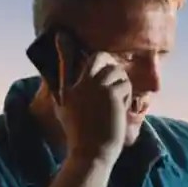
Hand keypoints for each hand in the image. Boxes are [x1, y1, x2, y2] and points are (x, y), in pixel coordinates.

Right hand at [55, 49, 132, 163]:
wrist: (91, 152)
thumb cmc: (79, 136)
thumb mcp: (63, 113)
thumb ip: (63, 95)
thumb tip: (61, 85)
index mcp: (66, 89)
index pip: (65, 62)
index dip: (64, 47)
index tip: (62, 35)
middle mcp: (80, 84)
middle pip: (98, 58)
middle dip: (108, 61)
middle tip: (112, 74)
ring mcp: (97, 88)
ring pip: (117, 71)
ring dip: (121, 82)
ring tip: (117, 98)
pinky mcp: (112, 94)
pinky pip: (125, 85)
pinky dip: (126, 95)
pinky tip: (120, 109)